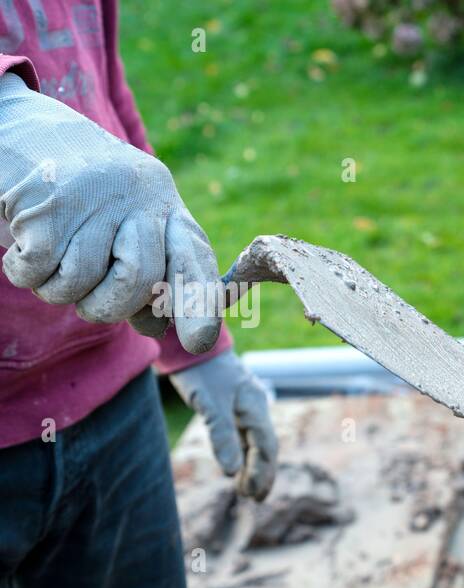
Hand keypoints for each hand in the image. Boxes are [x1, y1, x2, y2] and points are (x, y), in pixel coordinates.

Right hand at [0, 73, 221, 352]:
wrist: (19, 125)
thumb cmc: (78, 190)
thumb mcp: (124, 221)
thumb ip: (146, 271)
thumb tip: (156, 328)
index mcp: (164, 204)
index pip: (192, 260)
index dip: (199, 305)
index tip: (199, 342)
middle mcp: (137, 197)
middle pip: (138, 284)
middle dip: (106, 306)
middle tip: (86, 295)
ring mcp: (92, 198)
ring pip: (81, 285)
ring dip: (57, 288)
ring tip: (51, 255)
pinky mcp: (44, 206)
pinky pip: (38, 273)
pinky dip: (24, 272)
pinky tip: (23, 246)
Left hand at [170, 351, 277, 499]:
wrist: (189, 340)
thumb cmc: (201, 370)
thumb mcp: (209, 404)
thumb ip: (221, 437)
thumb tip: (230, 471)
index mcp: (255, 408)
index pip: (265, 447)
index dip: (261, 472)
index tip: (253, 494)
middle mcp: (255, 408)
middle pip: (265, 446)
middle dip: (262, 473)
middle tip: (255, 498)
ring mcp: (245, 405)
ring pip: (255, 441)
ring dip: (252, 465)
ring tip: (246, 488)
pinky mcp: (232, 403)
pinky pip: (243, 433)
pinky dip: (242, 452)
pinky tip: (236, 464)